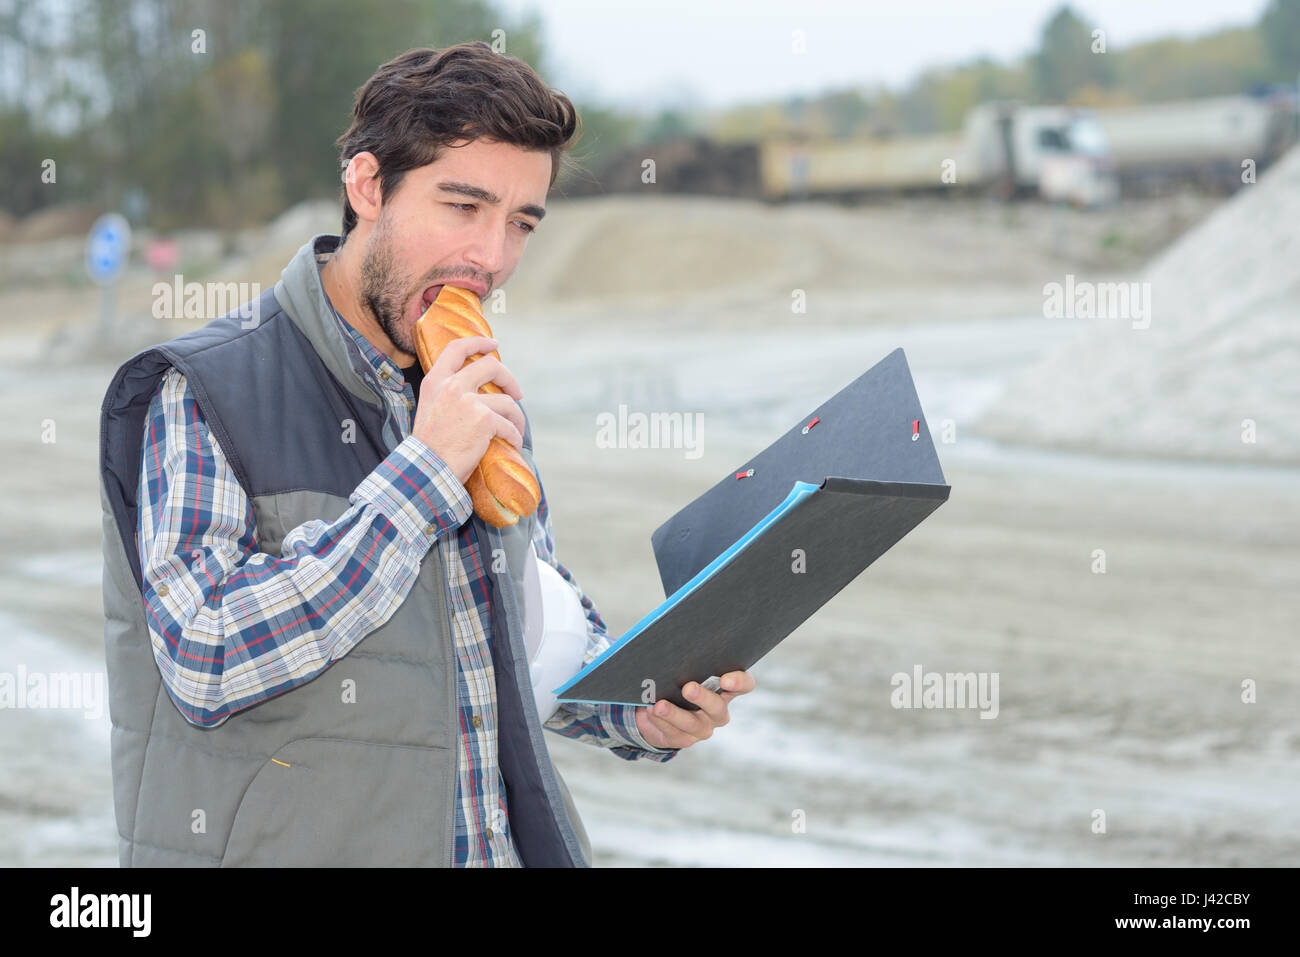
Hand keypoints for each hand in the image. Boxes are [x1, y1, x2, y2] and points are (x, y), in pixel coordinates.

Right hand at [411, 336, 525, 484]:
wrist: (427, 470)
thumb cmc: (430, 447)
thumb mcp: (430, 409)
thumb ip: (447, 394)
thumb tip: (474, 389)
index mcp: (435, 381)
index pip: (457, 349)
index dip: (478, 342)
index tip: (494, 344)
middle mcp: (452, 386)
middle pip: (491, 366)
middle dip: (509, 379)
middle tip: (517, 393)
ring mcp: (469, 402)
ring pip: (507, 401)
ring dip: (516, 417)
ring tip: (515, 429)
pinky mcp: (485, 420)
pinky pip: (509, 425)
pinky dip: (514, 436)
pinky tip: (511, 444)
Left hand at [634, 671, 755, 749]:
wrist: (655, 709)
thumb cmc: (674, 681)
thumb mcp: (683, 668)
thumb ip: (686, 659)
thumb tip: (673, 644)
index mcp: (725, 689)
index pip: (744, 685)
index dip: (739, 682)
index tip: (725, 679)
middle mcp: (717, 710)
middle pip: (717, 707)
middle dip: (703, 698)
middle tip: (688, 688)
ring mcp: (702, 727)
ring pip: (692, 723)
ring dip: (675, 713)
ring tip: (659, 705)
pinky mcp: (684, 739)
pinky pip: (674, 733)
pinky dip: (661, 721)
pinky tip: (652, 711)